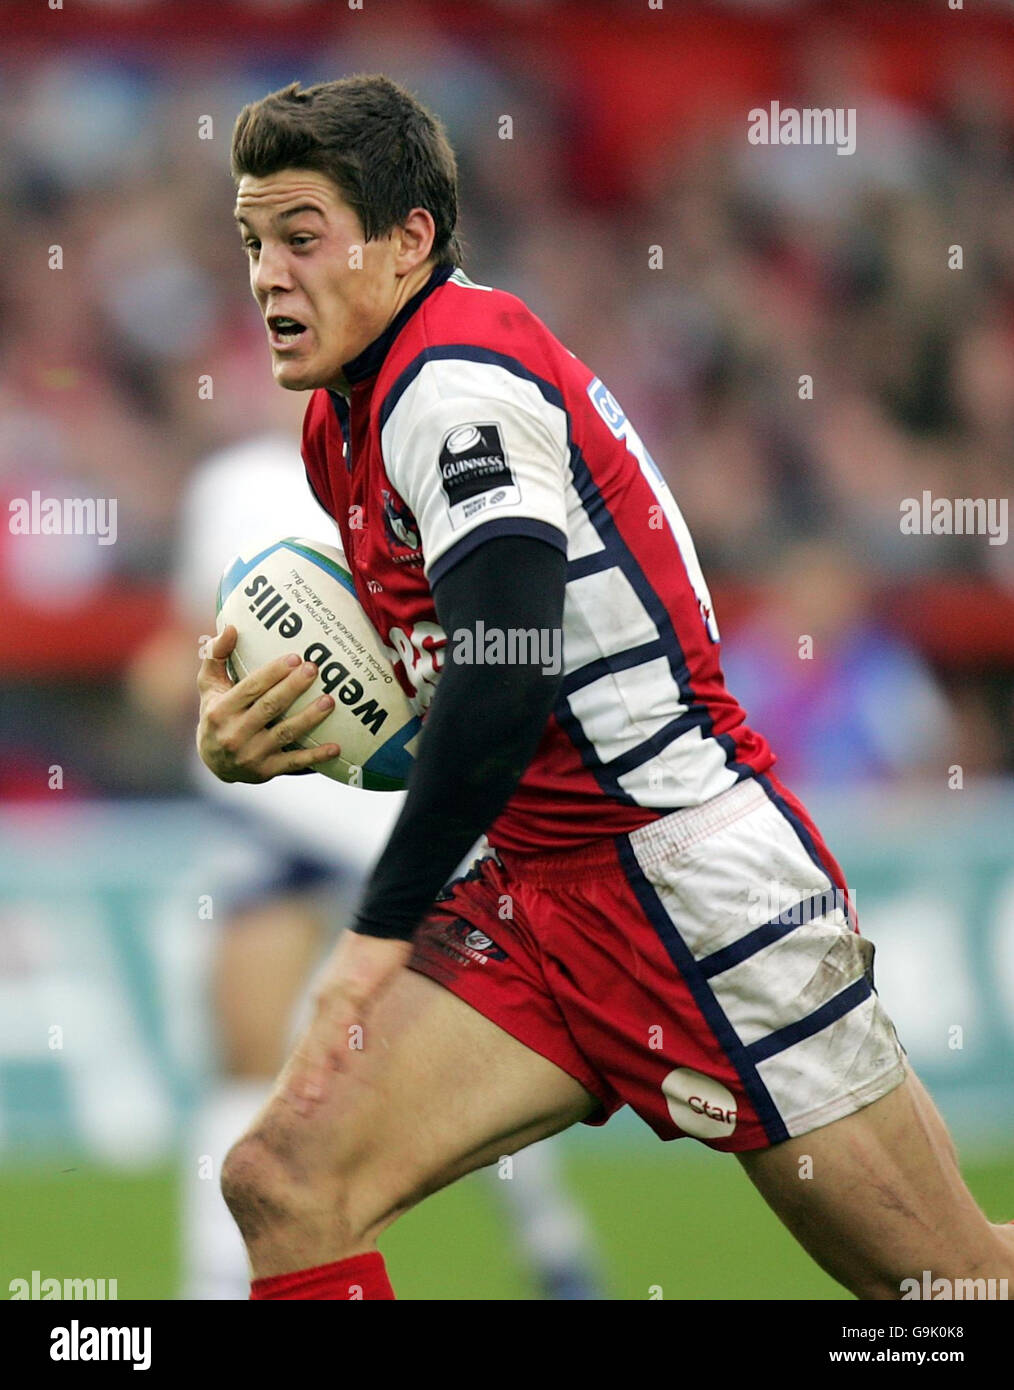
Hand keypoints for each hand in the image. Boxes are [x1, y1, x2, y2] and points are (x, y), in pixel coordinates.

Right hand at [196, 624, 340, 782]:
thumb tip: (229, 626)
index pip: (250, 688)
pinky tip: (336, 747)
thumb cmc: (215, 714)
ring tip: (329, 701)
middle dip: (293, 688)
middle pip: (270, 707)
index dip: (273, 673)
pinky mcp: (266, 771)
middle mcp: (235, 734)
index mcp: (221, 710)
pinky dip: (315, 756)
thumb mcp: (209, 686)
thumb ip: (216, 655)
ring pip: (285, 734)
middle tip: (315, 669)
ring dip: (309, 718)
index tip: (295, 657)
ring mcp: (251, 754)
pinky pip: (294, 762)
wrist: (213, 763)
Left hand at [283, 930, 413, 1116]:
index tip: (293, 1103)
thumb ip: (357, 1020)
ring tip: (314, 1098)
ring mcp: (336, 996)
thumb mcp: (362, 994)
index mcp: (325, 1008)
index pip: (308, 1048)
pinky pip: (346, 1019)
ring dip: (318, 1070)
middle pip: (310, 1050)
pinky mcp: (354, 987)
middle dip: (304, 1082)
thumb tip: (359, 1046)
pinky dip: (343, 1042)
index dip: (301, 1075)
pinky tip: (344, 1062)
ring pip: (323, 1040)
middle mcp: (324, 1005)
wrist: (381, 921)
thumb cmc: (372, 957)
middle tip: (301, 1112)